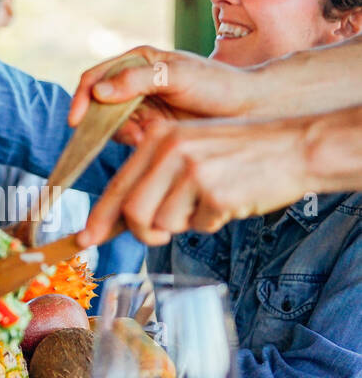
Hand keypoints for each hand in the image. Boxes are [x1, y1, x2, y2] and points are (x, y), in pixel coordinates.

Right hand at [68, 46, 262, 144]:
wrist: (252, 110)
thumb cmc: (219, 85)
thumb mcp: (176, 75)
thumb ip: (135, 80)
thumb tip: (97, 92)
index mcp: (137, 61)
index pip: (95, 77)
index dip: (81, 98)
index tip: (77, 120)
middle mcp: (135, 82)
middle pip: (99, 104)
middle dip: (106, 122)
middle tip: (130, 134)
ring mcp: (144, 106)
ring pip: (113, 123)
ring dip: (124, 133)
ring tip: (148, 138)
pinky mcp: (153, 128)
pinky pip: (131, 137)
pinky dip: (136, 142)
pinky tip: (153, 142)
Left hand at [77, 115, 314, 248]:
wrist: (293, 147)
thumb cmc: (237, 155)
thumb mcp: (189, 151)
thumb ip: (154, 178)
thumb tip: (117, 221)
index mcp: (158, 138)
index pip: (119, 184)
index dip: (100, 216)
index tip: (83, 239)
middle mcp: (170, 150)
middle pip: (133, 211)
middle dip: (142, 233)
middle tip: (158, 235)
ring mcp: (193, 170)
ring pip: (164, 223)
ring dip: (183, 224)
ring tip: (206, 202)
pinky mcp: (216, 191)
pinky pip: (199, 226)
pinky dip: (211, 222)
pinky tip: (228, 201)